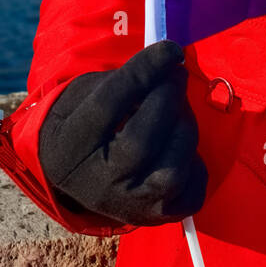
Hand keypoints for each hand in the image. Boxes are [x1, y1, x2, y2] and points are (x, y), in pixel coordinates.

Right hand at [38, 40, 207, 226]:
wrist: (73, 174)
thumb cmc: (82, 121)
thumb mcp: (84, 94)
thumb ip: (120, 82)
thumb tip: (168, 65)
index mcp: (70, 147)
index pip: (107, 105)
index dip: (144, 73)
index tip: (170, 49)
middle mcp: (98, 185)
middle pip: (141, 142)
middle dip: (168, 98)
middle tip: (176, 74)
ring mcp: (130, 207)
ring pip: (172, 170)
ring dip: (184, 128)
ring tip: (177, 108)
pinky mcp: (159, 217)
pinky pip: (193, 190)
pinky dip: (195, 160)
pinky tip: (179, 142)